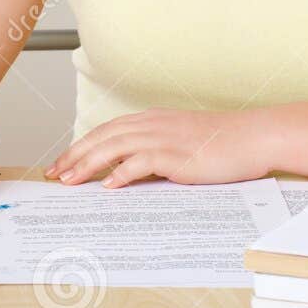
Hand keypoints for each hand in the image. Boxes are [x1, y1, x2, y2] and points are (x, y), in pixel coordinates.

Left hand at [45, 107, 272, 187]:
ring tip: (69, 181)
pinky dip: (121, 174)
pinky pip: (141, 162)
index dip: (81, 147)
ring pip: (114, 147)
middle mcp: (152, 124)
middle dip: (74, 156)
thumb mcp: (180, 144)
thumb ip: (154, 155)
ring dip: (88, 164)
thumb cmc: (222, 144)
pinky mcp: (177, 153)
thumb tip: (127, 175)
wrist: (253, 137)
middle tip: (53, 174)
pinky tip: (108, 187)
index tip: (62, 164)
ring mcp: (164, 137)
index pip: (106, 131)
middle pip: (102, 137)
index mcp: (152, 120)